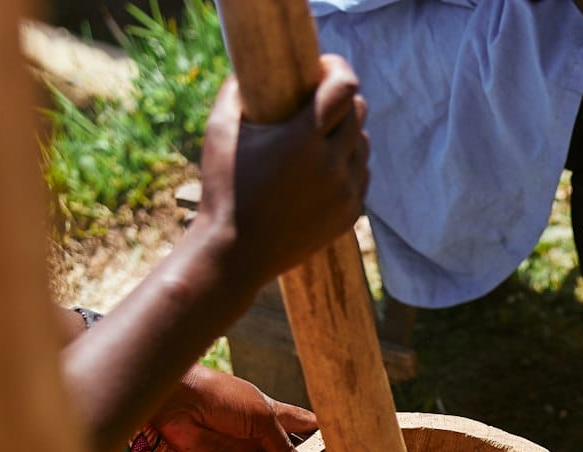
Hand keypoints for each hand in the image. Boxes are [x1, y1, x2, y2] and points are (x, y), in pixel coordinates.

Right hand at [195, 54, 369, 289]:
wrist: (236, 254)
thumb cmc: (223, 189)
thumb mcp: (218, 131)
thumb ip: (235, 91)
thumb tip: (251, 69)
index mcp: (302, 140)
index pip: (345, 88)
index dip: (338, 68)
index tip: (323, 66)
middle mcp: (331, 166)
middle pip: (358, 112)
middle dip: (341, 98)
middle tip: (320, 97)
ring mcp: (345, 192)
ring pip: (364, 145)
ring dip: (347, 132)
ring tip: (321, 134)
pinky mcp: (350, 214)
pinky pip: (362, 175)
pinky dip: (349, 164)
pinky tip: (326, 163)